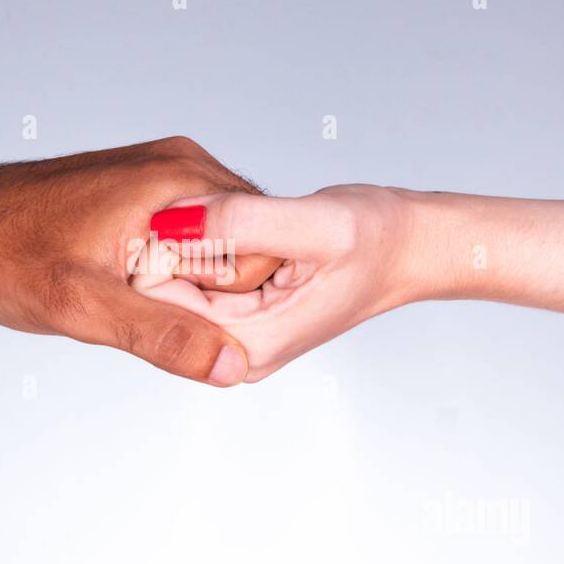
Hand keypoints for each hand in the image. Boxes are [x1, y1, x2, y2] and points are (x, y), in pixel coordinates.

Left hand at [0, 137, 281, 383]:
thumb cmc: (4, 253)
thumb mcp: (82, 306)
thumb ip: (161, 334)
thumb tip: (232, 364)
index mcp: (179, 181)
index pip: (265, 247)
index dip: (237, 299)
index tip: (181, 316)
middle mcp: (181, 166)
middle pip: (248, 245)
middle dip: (216, 292)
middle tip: (148, 307)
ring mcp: (164, 173)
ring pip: (219, 245)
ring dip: (194, 283)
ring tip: (134, 296)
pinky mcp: (146, 187)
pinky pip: (190, 235)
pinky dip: (174, 267)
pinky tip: (131, 284)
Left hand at [129, 185, 414, 380]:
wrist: (410, 245)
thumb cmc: (378, 239)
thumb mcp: (315, 225)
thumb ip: (241, 227)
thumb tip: (173, 224)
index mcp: (246, 344)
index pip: (153, 295)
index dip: (164, 247)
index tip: (200, 218)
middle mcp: (234, 347)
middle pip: (158, 290)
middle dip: (178, 245)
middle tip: (226, 215)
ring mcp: (235, 328)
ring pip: (175, 277)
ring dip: (193, 240)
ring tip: (243, 222)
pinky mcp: (239, 306)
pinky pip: (196, 271)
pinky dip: (208, 241)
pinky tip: (243, 227)